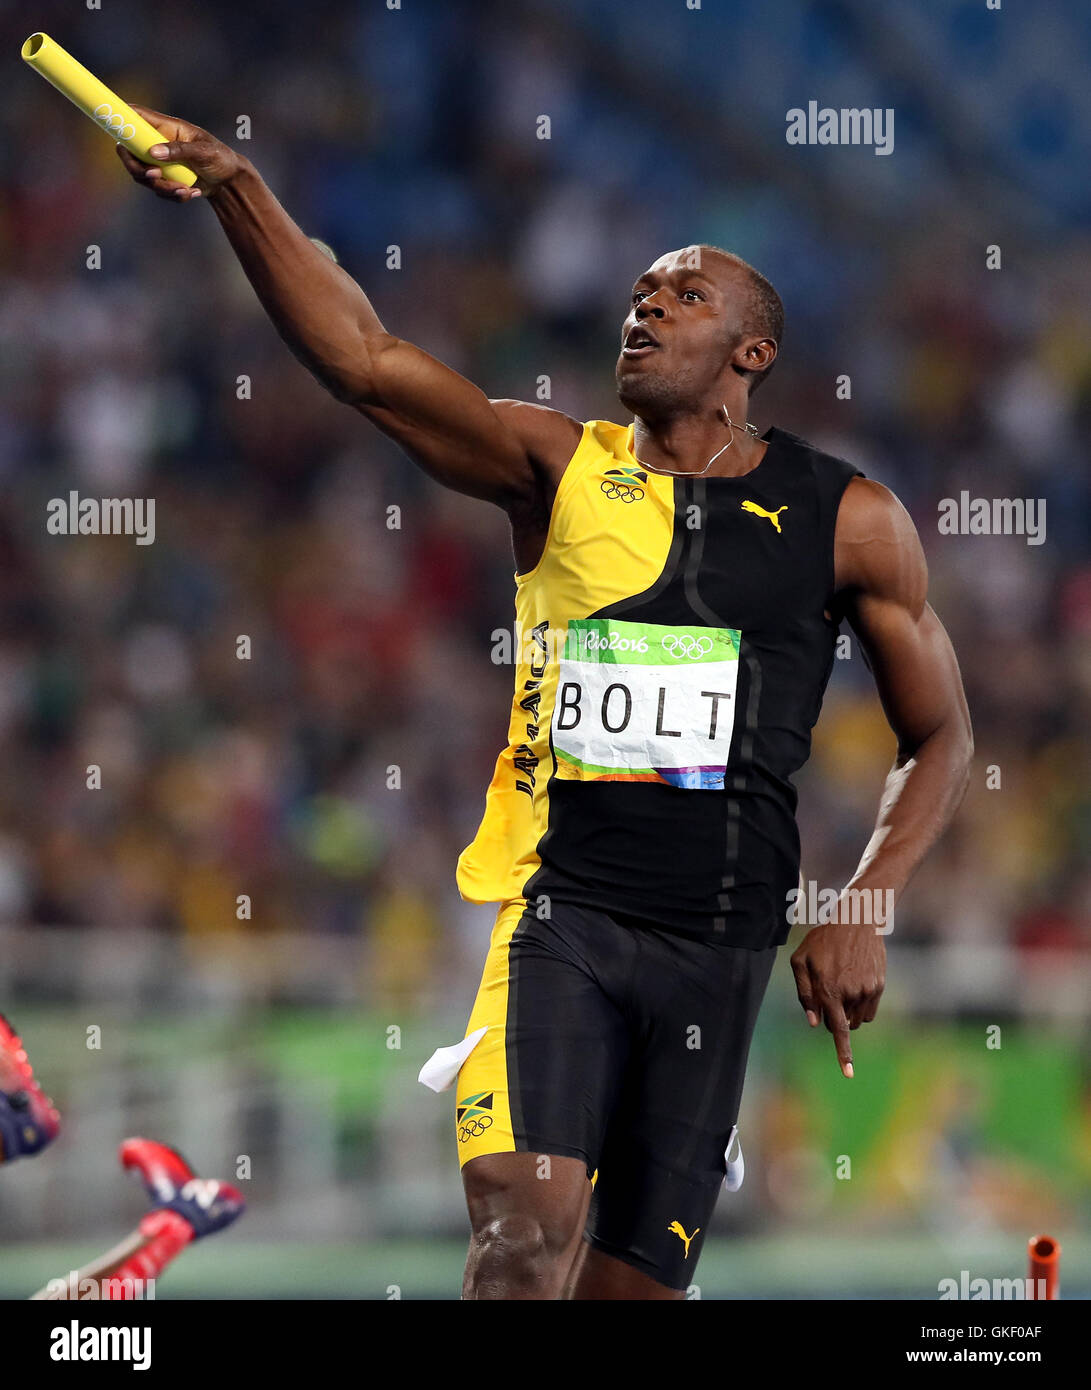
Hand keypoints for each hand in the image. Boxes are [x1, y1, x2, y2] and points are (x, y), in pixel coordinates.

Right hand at [114, 104, 246, 200]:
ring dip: (163, 187)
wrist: (229, 181)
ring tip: (186, 190)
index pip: (134, 116)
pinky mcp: (165, 180)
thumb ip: (179, 150)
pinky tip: (193, 192)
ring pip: (143, 177)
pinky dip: (175, 195)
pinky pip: (159, 191)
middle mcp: (157, 143)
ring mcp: (159, 163)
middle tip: (155, 176)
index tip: (116, 130)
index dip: (120, 118)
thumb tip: (153, 153)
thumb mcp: (203, 151)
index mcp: (165, 127)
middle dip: (138, 169)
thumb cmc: (220, 157)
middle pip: (128, 153)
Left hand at [789, 908, 885, 1077]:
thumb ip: (804, 993)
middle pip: (844, 1023)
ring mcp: (867, 990)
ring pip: (858, 1019)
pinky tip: (855, 983)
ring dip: (849, 1012)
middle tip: (830, 992)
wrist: (856, 920)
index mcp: (829, 990)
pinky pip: (870, 1010)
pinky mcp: (879, 985)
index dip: (842, 1054)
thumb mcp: (800, 960)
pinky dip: (861, 1005)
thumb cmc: (822, 940)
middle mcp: (850, 993)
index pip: (838, 1030)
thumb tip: (813, 1022)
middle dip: (836, 1017)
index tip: (848, 1074)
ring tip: (842, 984)